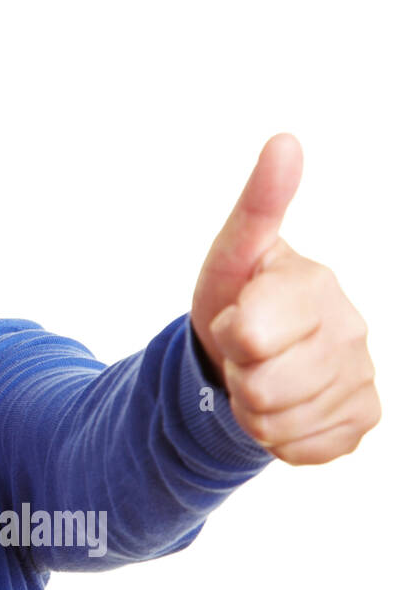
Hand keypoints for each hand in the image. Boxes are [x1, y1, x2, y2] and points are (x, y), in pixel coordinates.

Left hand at [190, 133, 378, 464]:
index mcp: (315, 283)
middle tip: (245, 354)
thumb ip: (257, 205)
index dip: (225, 333)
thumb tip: (286, 140)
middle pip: (261, 386)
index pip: (246, 335)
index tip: (235, 316)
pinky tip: (284, 407)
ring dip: (252, 408)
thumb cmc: (234, 298)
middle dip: (237, 374)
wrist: (245, 357)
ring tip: (260, 376)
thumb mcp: (230, 255)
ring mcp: (361, 375)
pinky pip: (301, 449)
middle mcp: (351, 327)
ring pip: (277, 422)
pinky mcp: (363, 418)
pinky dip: (278, 438)